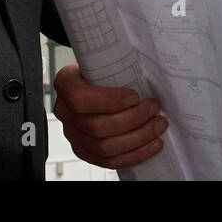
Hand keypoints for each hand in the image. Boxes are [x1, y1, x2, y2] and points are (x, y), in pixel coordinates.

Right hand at [52, 63, 167, 168]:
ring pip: (104, 147)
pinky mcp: (84, 151)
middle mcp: (64, 111)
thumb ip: (117, 63)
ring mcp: (72, 134)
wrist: (93, 83)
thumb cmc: (100, 70)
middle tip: (154, 108)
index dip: (109, 100)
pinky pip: (108, 161)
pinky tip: (152, 144)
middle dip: (132, 119)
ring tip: (157, 126)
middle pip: (96, 126)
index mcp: (66, 84)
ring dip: (137, 138)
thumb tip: (149, 68)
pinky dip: (134, 154)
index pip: (80, 98)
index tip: (135, 96)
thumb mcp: (103, 60)